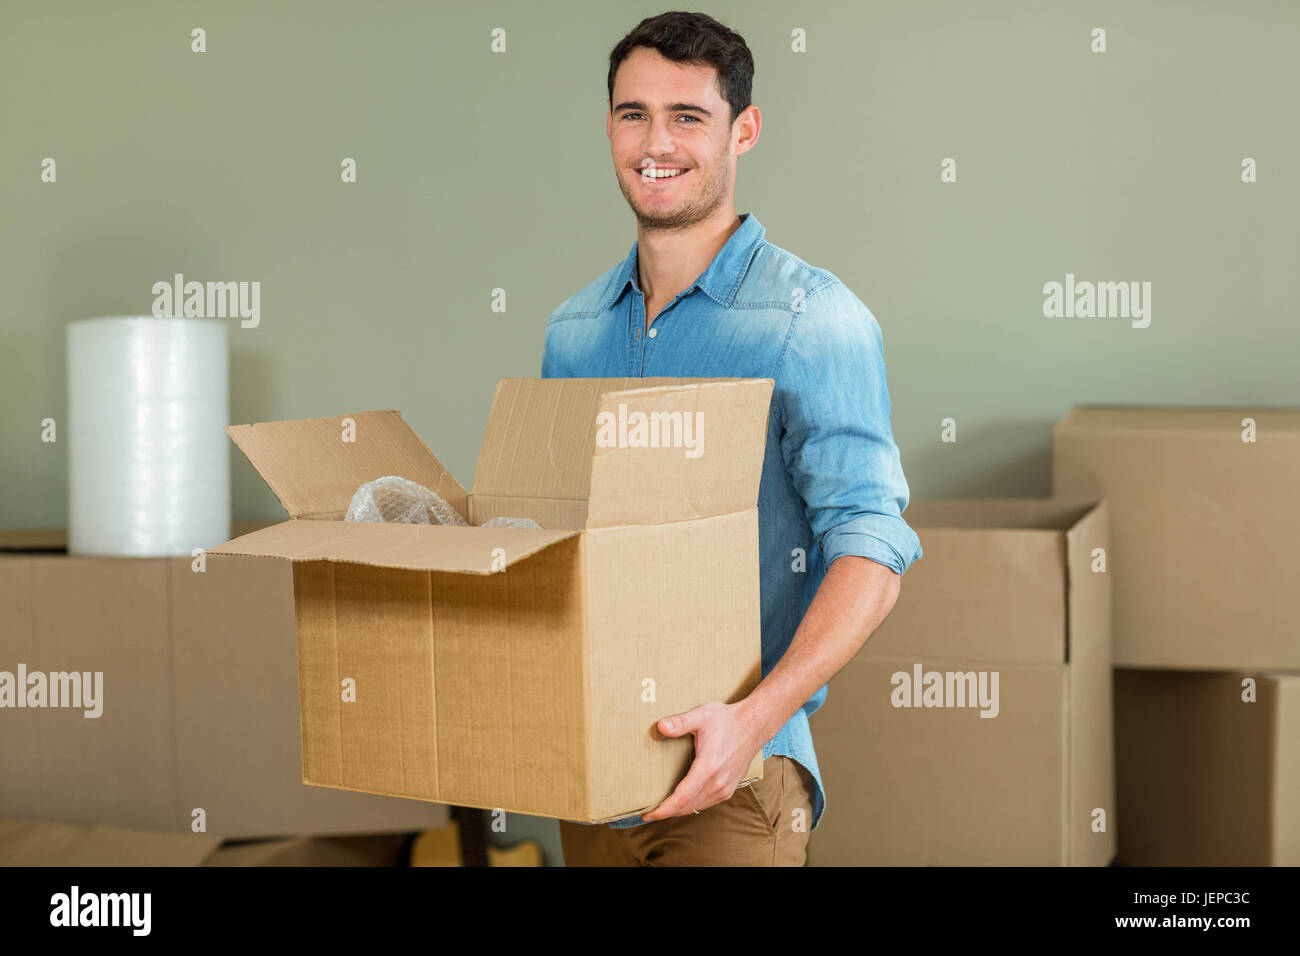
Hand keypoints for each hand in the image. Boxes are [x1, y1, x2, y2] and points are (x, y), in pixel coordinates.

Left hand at [641, 700, 763, 821]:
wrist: (753, 726)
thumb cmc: (727, 720)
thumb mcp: (701, 715)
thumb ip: (680, 722)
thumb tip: (661, 726)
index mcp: (708, 767)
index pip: (682, 798)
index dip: (663, 809)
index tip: (648, 814)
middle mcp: (717, 782)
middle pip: (687, 806)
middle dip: (666, 812)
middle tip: (648, 812)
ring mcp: (725, 788)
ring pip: (696, 807)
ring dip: (678, 810)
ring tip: (662, 807)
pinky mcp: (729, 789)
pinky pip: (706, 803)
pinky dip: (692, 805)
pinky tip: (682, 801)